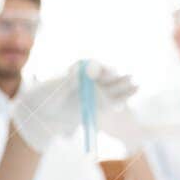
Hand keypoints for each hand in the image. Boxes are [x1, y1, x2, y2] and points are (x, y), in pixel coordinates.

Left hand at [10, 60, 137, 152]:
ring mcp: (95, 91)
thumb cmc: (45, 95)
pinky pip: (112, 102)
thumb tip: (78, 76)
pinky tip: (132, 93)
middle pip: (107, 76)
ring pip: (113, 89)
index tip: (107, 72)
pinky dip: (121, 99)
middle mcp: (90, 79)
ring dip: (124, 87)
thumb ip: (66, 81)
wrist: (43, 112)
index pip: (94, 66)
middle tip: (129, 77)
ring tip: (137, 85)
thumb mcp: (54, 87)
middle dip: (118, 77)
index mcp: (79, 69)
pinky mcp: (98, 105)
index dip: (102, 68)